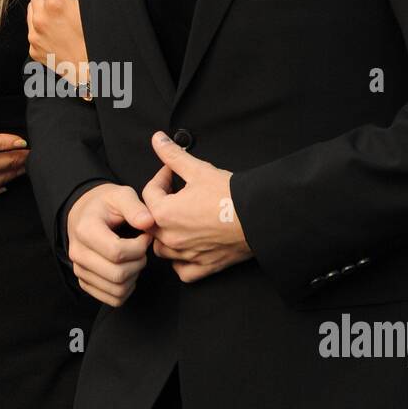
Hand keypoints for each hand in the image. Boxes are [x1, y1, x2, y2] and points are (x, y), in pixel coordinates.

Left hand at [27, 0, 89, 86]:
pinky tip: (57, 26)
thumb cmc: (101, 40)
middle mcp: (40, 20)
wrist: (97, 76)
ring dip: (42, 1)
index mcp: (55, 5)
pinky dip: (41, 21)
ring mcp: (34, 36)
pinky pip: (32, 27)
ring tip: (59, 6)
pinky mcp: (34, 50)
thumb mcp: (94, 5)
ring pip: (32, 7)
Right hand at [65, 182, 153, 305]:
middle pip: (118, 274)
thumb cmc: (106, 204)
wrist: (85, 213)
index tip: (145, 237)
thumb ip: (135, 206)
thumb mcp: (121, 194)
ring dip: (134, 276)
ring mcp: (80, 270)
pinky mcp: (85, 282)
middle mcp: (78, 253)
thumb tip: (148, 223)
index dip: (139, 248)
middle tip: (142, 249)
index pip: (117, 252)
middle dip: (139, 263)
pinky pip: (113, 299)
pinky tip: (129, 271)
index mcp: (85, 230)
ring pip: (117, 289)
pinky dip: (127, 289)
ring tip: (135, 258)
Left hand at [140, 132, 252, 282]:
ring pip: (163, 249)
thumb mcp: (198, 169)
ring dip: (166, 236)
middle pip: (152, 222)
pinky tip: (190, 246)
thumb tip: (156, 139)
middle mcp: (170, 238)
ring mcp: (186, 255)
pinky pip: (182, 270)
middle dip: (161, 206)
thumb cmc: (229, 195)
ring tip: (181, 220)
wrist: (258, 217)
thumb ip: (173, 155)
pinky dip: (182, 261)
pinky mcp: (203, 268)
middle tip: (178, 194)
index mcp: (164, 214)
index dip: (161, 178)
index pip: (149, 193)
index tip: (172, 172)